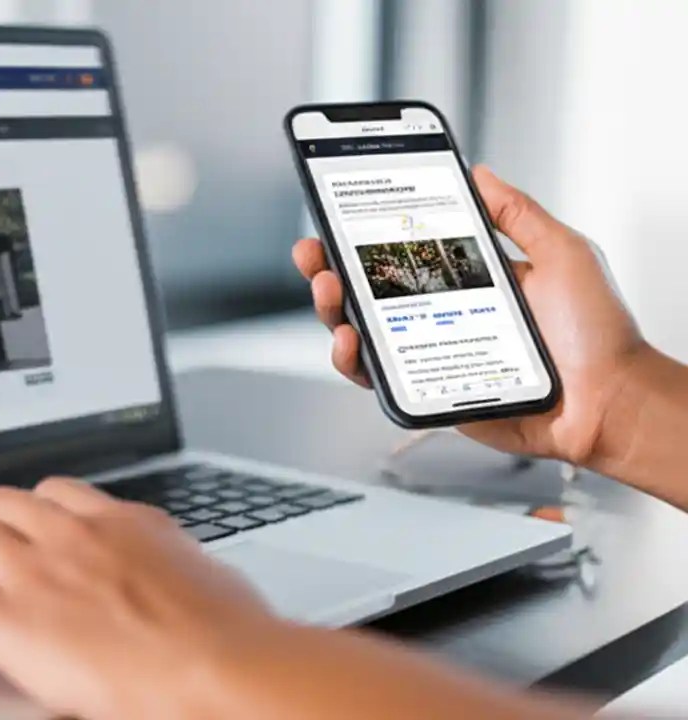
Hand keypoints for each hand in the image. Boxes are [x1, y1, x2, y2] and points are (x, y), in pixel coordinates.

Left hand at [0, 478, 281, 719]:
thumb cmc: (231, 633)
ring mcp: (34, 575)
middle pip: (1, 500)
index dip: (35, 512)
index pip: (56, 492)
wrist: (219, 670)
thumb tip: (173, 567)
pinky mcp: (6, 622)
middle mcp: (69, 536)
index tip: (29, 524)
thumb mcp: (203, 572)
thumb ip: (168, 558)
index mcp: (119, 522)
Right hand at [292, 166, 648, 466]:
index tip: (337, 213)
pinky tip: (349, 338)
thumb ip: (518, 214)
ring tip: (329, 290)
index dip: (363, 233)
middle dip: (328, 266)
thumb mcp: (563, 253)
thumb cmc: (597, 335)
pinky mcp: (426, 389)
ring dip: (332, 308)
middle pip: (367, 289)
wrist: (609, 401)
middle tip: (314, 251)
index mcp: (468, 278)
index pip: (402, 251)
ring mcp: (429, 352)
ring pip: (360, 330)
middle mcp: (440, 314)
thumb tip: (480, 174)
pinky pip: (376, 376)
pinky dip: (352, 358)